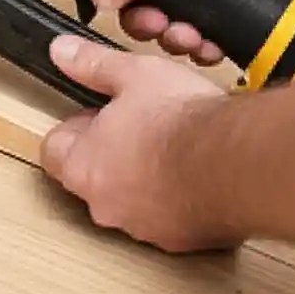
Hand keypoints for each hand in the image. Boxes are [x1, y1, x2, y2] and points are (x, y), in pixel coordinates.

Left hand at [39, 35, 239, 252]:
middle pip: (93, 176)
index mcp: (82, 167)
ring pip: (132, 200)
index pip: (55, 150)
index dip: (76, 126)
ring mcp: (142, 227)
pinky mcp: (180, 241)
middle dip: (112, 152)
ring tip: (176, 148)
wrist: (240, 161)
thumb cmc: (184, 122)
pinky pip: (170, 219)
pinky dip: (179, 200)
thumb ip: (93, 64)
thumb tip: (63, 52)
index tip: (98, 113)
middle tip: (141, 127)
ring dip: (145, 178)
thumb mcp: (134, 74)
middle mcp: (105, 205)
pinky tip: (200, 175)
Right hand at [80, 0, 294, 63]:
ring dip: (176, 40)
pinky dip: (204, 48)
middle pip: (136, 8)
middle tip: (160, 23)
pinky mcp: (228, 9)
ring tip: (193, 35)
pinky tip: (213, 42)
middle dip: (146, 23)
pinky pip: (202, 41)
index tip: (106, 6)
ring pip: (169, 29)